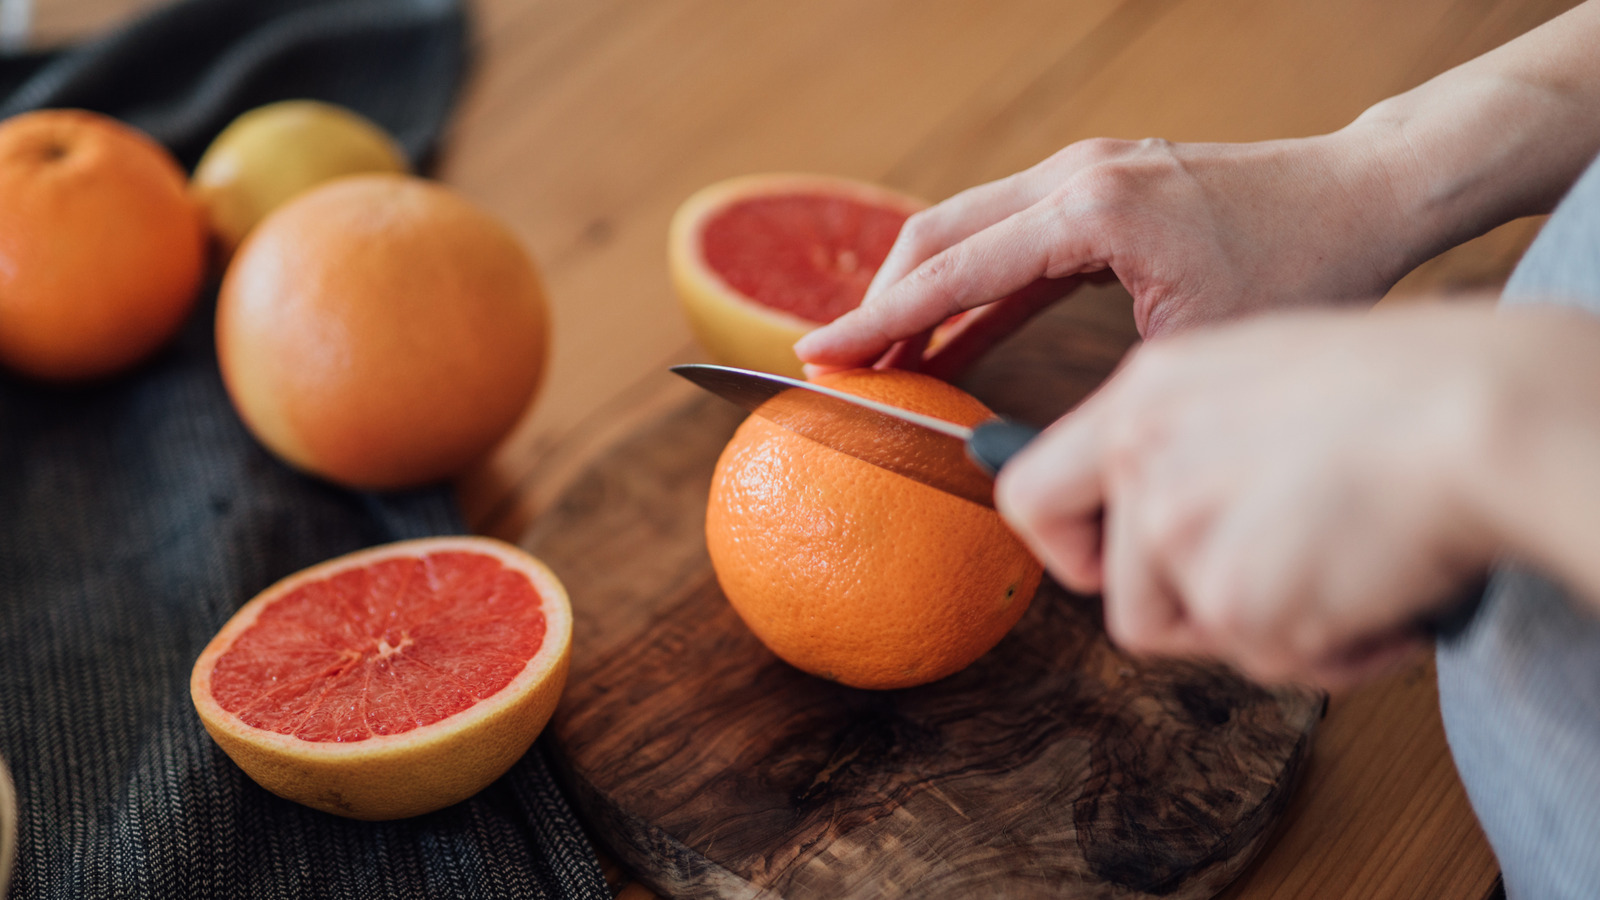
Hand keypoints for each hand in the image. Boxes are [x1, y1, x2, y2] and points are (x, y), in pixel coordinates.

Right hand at [796, 125, 1422, 373]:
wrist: (1361, 193)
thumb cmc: (1300, 266)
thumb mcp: (1196, 348)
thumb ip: (1103, 391)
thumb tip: (1035, 452)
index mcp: (1091, 210)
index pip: (953, 268)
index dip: (878, 319)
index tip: (819, 354)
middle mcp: (1076, 175)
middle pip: (939, 231)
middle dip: (880, 300)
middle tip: (837, 362)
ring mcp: (1085, 171)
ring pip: (967, 227)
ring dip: (921, 291)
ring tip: (883, 358)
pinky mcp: (1099, 185)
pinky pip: (1010, 236)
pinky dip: (972, 285)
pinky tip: (951, 336)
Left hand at [994, 304, 1513, 687]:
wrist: (1478, 411)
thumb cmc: (1407, 386)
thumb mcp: (1262, 377)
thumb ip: (1193, 437)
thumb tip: (1157, 504)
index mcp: (1145, 396)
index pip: (1031, 494)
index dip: (1066, 550)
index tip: (1106, 567)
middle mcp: (1143, 461)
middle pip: (1121, 598)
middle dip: (1198, 611)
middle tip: (1280, 579)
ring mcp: (1179, 531)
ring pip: (1199, 635)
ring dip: (1270, 627)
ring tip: (1348, 569)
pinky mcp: (1233, 598)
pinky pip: (1272, 662)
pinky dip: (1334, 648)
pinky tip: (1384, 591)